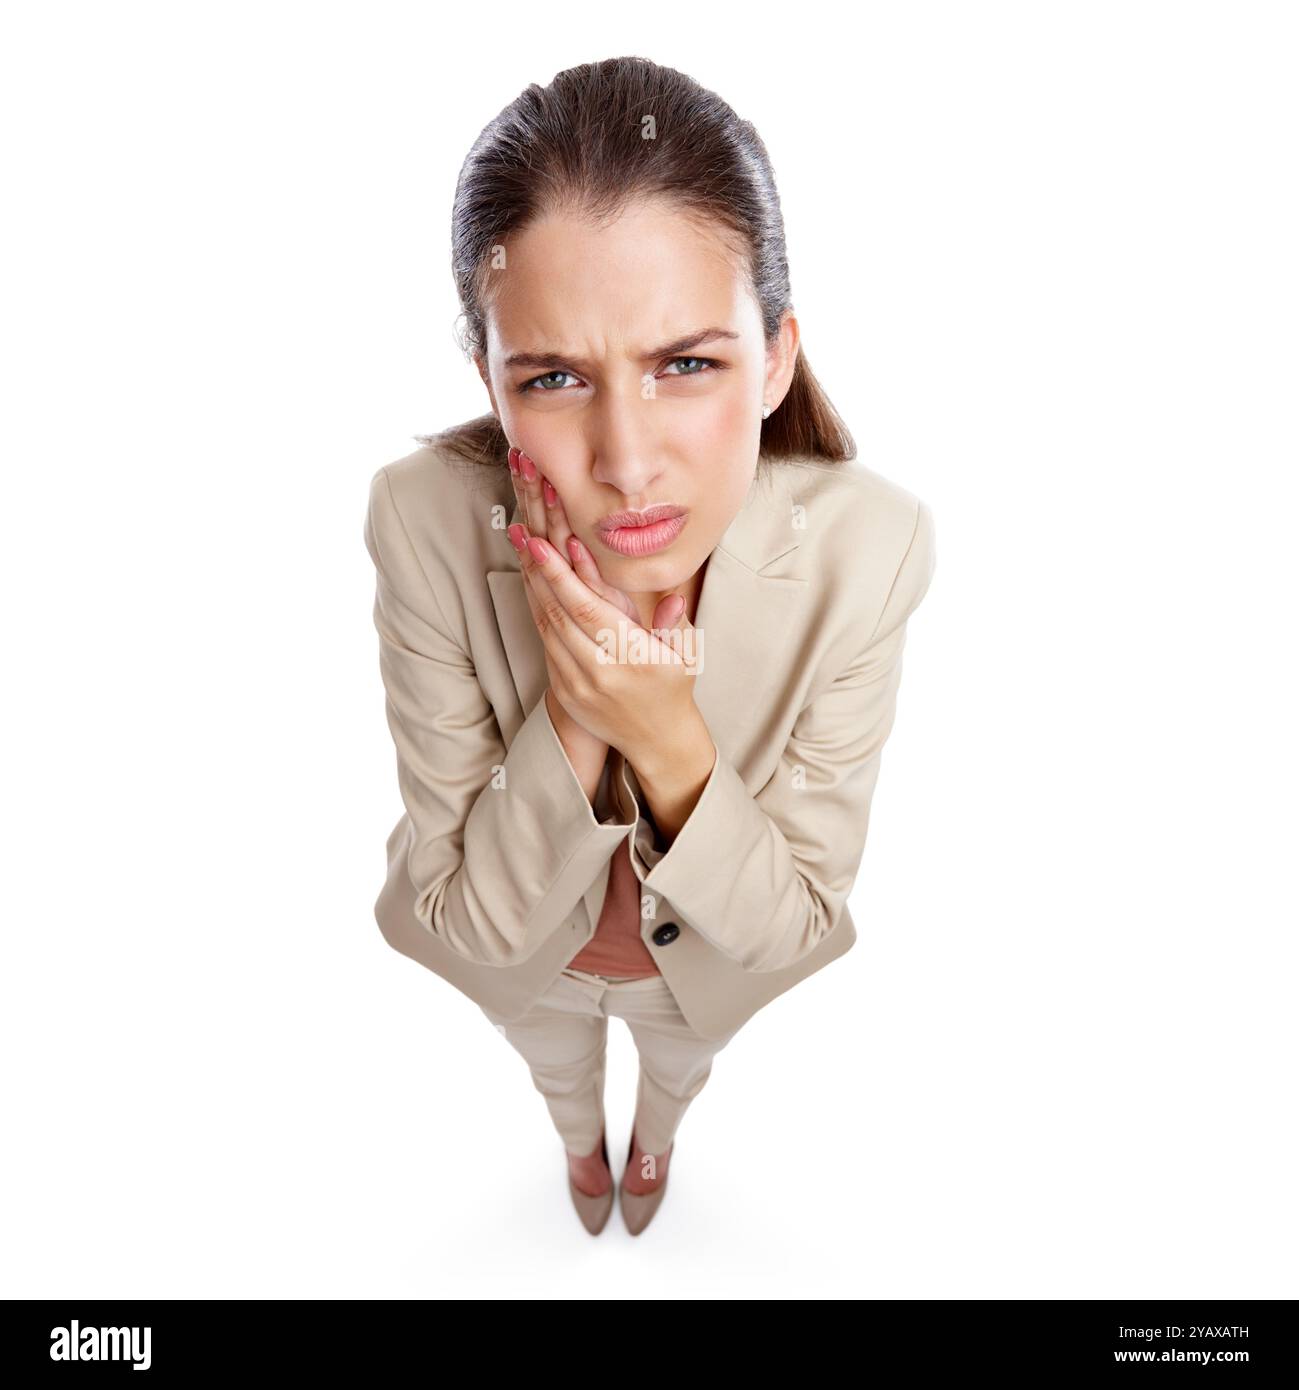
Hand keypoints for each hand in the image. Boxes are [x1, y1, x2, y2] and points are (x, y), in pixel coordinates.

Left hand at [506, 454, 699, 764]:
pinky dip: (539, 615)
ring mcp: (578, 687)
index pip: (588, 611)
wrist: (656, 739)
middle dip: (539, 573)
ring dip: (533, 590)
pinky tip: (535, 589)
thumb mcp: (686, 654)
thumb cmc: (674, 686)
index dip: (562, 576)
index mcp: (632, 659)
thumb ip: (676, 623)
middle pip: (559, 615)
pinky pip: (546, 647)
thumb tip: (673, 596)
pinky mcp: (565, 694)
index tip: (545, 545)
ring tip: (524, 554)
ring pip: (547, 630)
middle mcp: (600, 673)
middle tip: (524, 535)